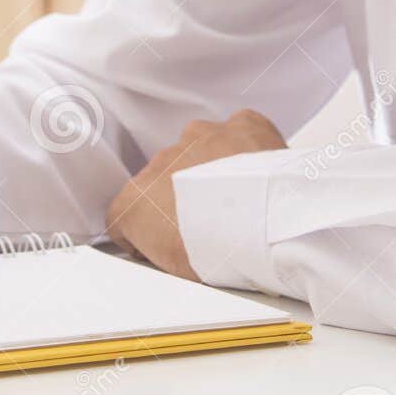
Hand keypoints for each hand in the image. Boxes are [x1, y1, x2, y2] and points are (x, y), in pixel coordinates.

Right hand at [106, 109, 286, 279]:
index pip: (127, 211)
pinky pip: (237, 131)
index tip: (168, 240)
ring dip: (213, 169)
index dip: (149, 230)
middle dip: (184, 196)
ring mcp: (201, 138)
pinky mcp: (239, 126)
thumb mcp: (174, 269)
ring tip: (239, 199)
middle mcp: (163, 160)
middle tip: (213, 223)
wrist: (268, 224)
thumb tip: (174, 251)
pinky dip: (246, 149)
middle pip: (166, 178)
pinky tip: (258, 174)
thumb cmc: (223, 250)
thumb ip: (162, 249)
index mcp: (137, 198)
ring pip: (200, 150)